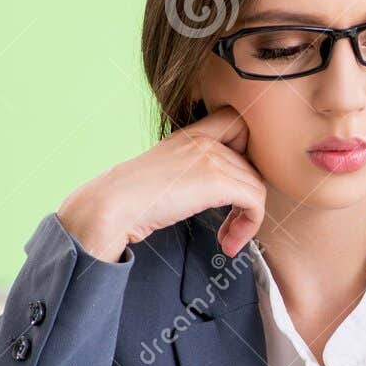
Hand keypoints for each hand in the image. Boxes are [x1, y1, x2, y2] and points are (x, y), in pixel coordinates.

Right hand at [56, 106, 266, 261]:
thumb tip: (213, 190)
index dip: (246, 152)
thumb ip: (192, 171)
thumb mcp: (165, 172)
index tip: (234, 184)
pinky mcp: (216, 181)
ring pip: (256, 187)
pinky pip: (255, 202)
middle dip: (246, 200)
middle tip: (232, 227)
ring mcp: (210, 158)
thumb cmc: (129, 199)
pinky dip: (249, 226)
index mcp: (191, 135)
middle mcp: (203, 140)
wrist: (110, 207)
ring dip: (247, 220)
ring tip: (228, 240)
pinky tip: (229, 243)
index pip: (237, 123)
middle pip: (252, 166)